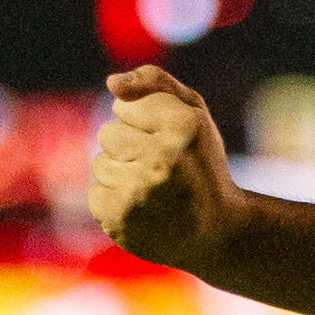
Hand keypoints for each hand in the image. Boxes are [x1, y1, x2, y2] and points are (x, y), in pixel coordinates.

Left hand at [90, 65, 242, 269]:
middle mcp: (162, 158)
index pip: (122, 105)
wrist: (218, 232)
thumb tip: (112, 83)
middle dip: (130, 147)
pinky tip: (144, 209)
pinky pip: (95, 192)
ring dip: (123, 174)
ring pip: (100, 163)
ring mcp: (138, 190)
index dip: (145, 122)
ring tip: (155, 191)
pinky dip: (115, 200)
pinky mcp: (119, 217)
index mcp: (183, 125)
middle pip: (107, 132)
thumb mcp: (193, 112)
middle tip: (164, 169)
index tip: (173, 142)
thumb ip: (155, 82)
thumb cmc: (202, 164)